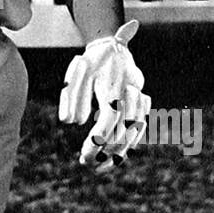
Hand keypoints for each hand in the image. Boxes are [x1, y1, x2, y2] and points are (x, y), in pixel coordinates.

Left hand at [58, 19, 150, 171]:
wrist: (114, 46)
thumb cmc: (91, 61)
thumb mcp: (76, 72)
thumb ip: (72, 95)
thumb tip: (70, 122)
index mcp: (113, 83)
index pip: (109, 118)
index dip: (98, 138)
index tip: (84, 154)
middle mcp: (131, 91)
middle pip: (125, 128)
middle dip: (107, 150)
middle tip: (87, 162)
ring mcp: (140, 97)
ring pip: (136, 130)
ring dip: (120, 152)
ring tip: (99, 167)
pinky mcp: (143, 103)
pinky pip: (141, 128)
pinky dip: (130, 145)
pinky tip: (114, 158)